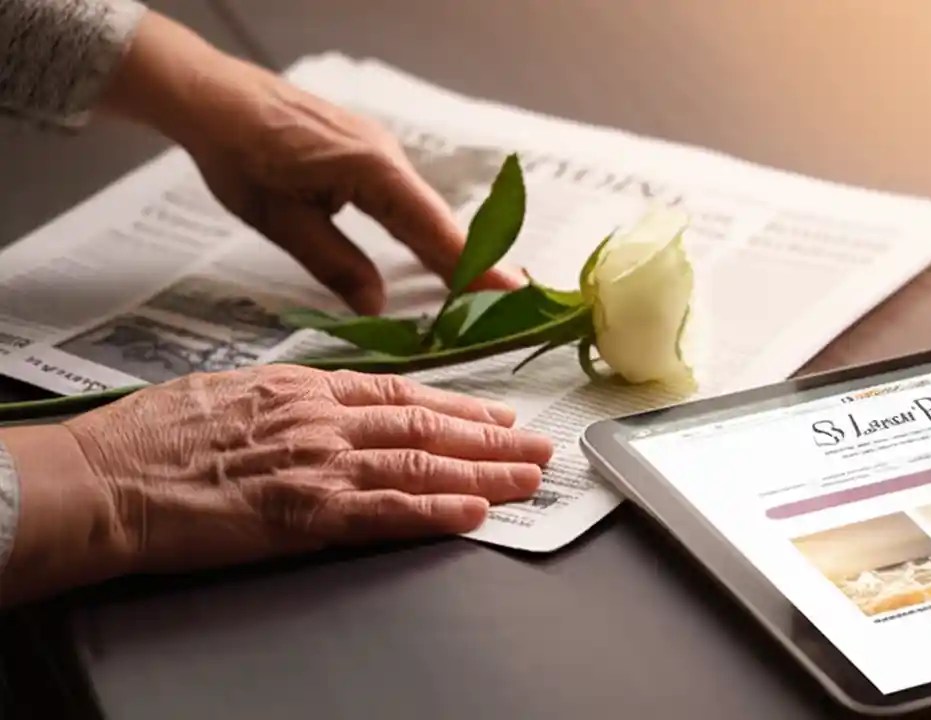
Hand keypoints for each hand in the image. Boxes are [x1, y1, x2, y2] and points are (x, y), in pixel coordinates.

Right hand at [0, 366, 551, 603]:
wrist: (107, 476)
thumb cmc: (153, 436)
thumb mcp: (232, 391)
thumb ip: (289, 401)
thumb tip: (324, 406)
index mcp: (305, 389)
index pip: (402, 394)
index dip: (458, 405)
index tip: (496, 414)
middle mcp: (322, 419)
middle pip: (428, 426)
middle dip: (491, 437)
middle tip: (538, 445)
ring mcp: (318, 464)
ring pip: (422, 464)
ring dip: (485, 472)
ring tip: (529, 478)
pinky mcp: (305, 511)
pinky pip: (386, 511)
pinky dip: (436, 511)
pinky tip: (475, 511)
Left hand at [101, 13, 520, 314]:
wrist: (212, 97)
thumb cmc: (238, 155)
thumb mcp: (281, 221)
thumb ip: (335, 264)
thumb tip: (377, 306)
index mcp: (372, 171)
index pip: (434, 229)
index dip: (473, 265)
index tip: (509, 291)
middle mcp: (386, 156)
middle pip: (438, 220)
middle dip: (472, 262)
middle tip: (510, 300)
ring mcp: (378, 151)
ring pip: (422, 209)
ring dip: (448, 248)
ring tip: (481, 287)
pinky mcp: (365, 152)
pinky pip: (405, 197)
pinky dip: (423, 229)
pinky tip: (432, 252)